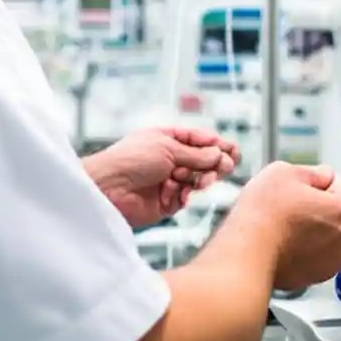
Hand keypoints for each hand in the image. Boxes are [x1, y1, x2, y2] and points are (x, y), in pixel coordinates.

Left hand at [85, 127, 240, 227]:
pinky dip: (187, 196)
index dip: (217, 145)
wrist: (108, 187)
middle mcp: (169, 159)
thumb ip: (196, 155)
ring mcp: (168, 180)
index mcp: (168, 139)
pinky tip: (182, 195)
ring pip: (198, 180)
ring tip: (200, 182)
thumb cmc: (130, 160)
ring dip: (202, 180)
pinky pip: (186, 197)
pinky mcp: (166, 202)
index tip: (233, 151)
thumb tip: (219, 154)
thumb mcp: (168, 149)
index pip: (200, 140)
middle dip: (214, 163)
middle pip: (203, 161)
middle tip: (222, 167)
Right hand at [231, 163, 340, 290]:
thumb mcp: (286, 171)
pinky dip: (307, 247)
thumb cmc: (264, 215)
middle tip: (291, 204)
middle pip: (339, 211)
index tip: (300, 186)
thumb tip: (322, 177)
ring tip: (287, 224)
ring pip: (330, 233)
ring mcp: (336, 261)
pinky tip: (286, 241)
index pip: (340, 184)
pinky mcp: (319, 276)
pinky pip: (318, 253)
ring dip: (315, 227)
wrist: (247, 252)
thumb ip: (314, 172)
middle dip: (320, 206)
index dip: (317, 181)